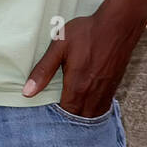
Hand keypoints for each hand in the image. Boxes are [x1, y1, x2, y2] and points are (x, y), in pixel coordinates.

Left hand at [22, 0, 146, 115]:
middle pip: (79, 119)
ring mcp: (106, 91)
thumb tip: (27, 92)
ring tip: (71, 117)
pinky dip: (94, 111)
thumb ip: (43, 70)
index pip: (65, 115)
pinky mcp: (114, 85)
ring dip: (82, 118)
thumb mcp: (59, 47)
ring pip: (93, 115)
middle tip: (57, 120)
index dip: (56, 120)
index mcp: (77, 86)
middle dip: (69, 122)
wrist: (119, 24)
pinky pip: (103, 107)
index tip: (47, 118)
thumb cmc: (87, 33)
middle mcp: (93, 93)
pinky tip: (87, 107)